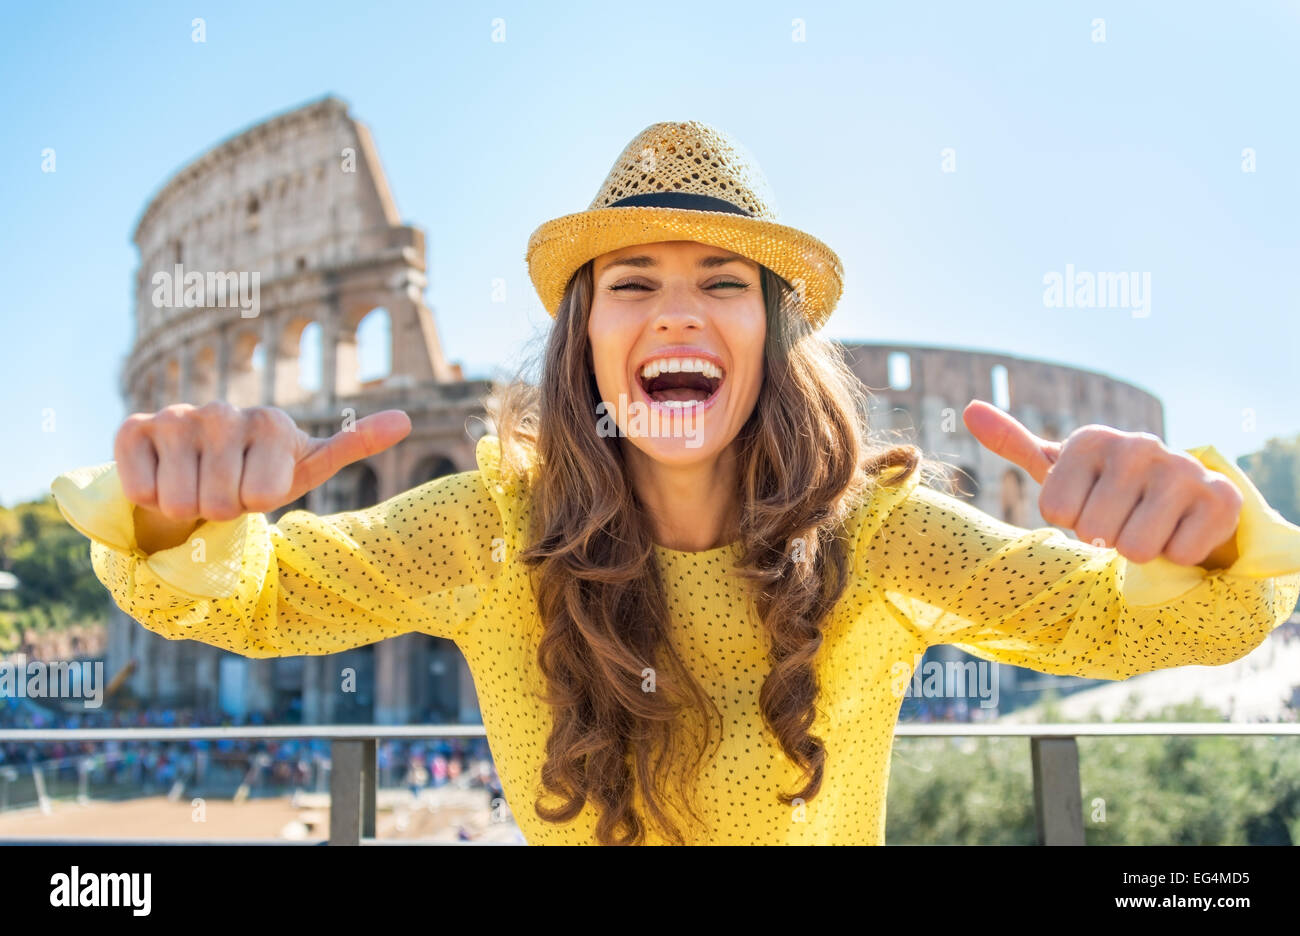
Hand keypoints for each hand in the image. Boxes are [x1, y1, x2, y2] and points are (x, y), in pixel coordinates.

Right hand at [113, 401, 411, 523]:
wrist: (197, 476)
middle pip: (218, 503)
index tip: (258, 486)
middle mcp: (223, 410)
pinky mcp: (133, 428)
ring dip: (187, 506)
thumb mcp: (308, 467)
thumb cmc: (259, 475)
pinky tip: (165, 476)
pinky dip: (151, 496)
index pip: (260, 496)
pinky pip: (141, 489)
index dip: (257, 504)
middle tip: (225, 490)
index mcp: (271, 422)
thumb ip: (352, 444)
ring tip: (199, 485)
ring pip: (179, 500)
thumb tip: (405, 420)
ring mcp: (176, 415)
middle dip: (221, 509)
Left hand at [963, 399, 1242, 566]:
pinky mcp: (1221, 498)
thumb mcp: (1062, 467)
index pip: (1055, 511)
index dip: (1072, 520)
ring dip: (1141, 550)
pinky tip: (1180, 531)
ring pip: (1136, 547)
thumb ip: (1015, 443)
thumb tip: (970, 410)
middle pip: (1095, 531)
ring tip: (1148, 526)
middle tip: (1122, 519)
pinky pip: (1180, 554)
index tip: (1089, 504)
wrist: (1185, 500)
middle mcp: (1137, 445)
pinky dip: (1177, 555)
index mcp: (1091, 439)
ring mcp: (1182, 468)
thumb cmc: (1107, 488)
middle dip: (1106, 538)